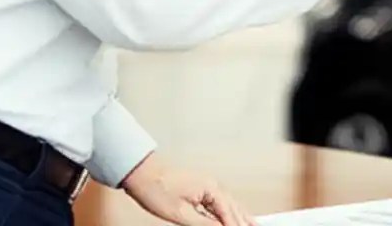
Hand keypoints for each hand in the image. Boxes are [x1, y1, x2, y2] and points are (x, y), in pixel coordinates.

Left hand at [122, 153, 255, 225]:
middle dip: (244, 221)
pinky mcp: (199, 188)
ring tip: (251, 224)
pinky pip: (219, 201)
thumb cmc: (156, 188)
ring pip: (228, 204)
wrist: (140, 171)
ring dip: (239, 215)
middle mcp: (212, 185)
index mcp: (211, 189)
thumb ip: (204, 225)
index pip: (229, 214)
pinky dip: (227, 210)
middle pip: (234, 207)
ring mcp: (206, 185)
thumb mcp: (180, 214)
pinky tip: (228, 216)